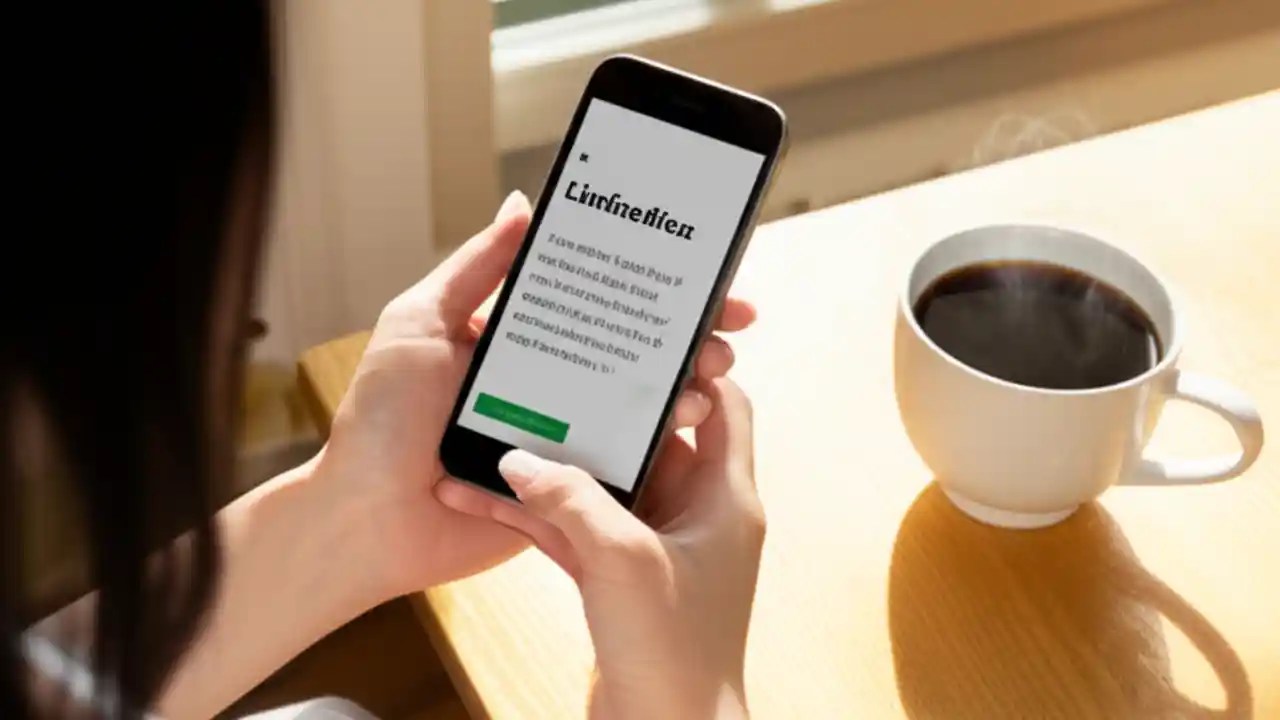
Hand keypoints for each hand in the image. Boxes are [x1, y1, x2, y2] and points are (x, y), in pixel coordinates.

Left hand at [312, 192, 757, 597]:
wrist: (365, 521)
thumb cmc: (379, 422)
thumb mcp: (419, 325)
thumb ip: (474, 268)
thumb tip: (524, 205)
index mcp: (516, 338)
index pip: (597, 301)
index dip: (650, 287)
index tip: (702, 277)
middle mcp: (547, 381)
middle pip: (633, 350)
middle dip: (689, 338)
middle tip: (726, 334)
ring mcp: (562, 433)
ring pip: (640, 404)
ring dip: (684, 386)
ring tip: (704, 379)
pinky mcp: (569, 485)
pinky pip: (624, 461)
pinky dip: (662, 442)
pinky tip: (686, 425)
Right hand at [438, 378, 764, 719]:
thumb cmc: (673, 652)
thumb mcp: (622, 559)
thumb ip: (572, 499)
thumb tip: (519, 457)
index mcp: (724, 498)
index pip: (723, 406)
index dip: (689, 372)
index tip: (639, 345)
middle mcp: (695, 516)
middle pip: (648, 441)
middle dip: (595, 415)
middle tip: (548, 375)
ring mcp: (655, 549)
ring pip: (600, 488)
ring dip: (549, 469)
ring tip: (491, 435)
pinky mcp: (618, 581)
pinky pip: (574, 531)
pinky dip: (533, 517)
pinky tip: (478, 499)